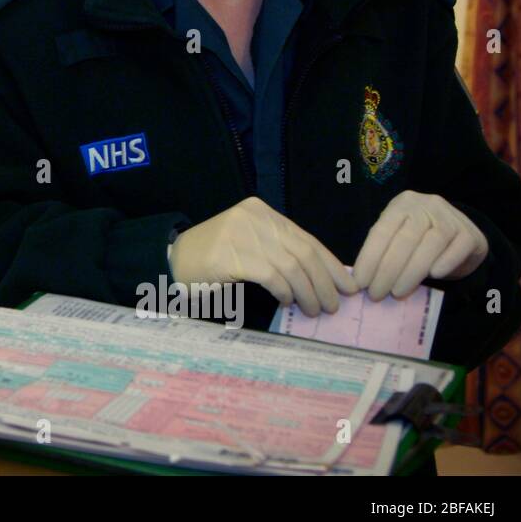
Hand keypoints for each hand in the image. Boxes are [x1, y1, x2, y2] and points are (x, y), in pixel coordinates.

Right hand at [170, 196, 357, 315]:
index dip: (330, 264)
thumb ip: (279, 250)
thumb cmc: (214, 258)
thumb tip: (323, 277)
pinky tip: (287, 302)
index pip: (305, 238)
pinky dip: (285, 291)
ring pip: (291, 266)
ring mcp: (241, 233)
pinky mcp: (231, 254)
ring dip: (308, 292)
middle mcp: (253, 217)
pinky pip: (271, 275)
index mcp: (260, 211)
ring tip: (314, 310)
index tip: (347, 285)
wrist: (173, 260)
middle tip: (333, 305)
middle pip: (302, 252)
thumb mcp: (249, 244)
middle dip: (324, 281)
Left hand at [354, 190, 487, 300]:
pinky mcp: (471, 233)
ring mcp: (451, 217)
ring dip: (412, 272)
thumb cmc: (420, 241)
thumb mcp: (398, 237)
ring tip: (397, 292)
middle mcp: (426, 205)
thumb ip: (385, 252)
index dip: (369, 258)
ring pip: (432, 243)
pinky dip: (445, 262)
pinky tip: (434, 276)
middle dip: (387, 270)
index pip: (382, 231)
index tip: (360, 283)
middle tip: (376, 294)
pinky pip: (458, 248)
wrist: (460, 238)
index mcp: (402, 205)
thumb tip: (363, 281)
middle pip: (405, 238)